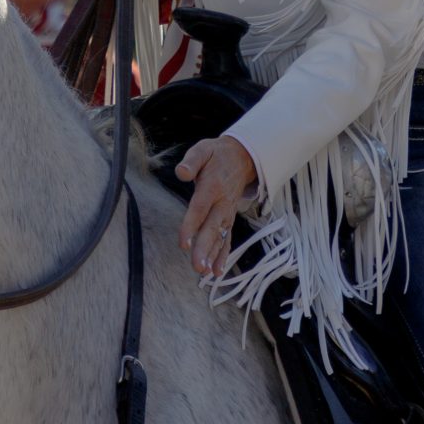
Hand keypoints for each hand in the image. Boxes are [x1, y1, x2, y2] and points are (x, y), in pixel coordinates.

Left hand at [175, 136, 257, 276]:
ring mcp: (227, 212)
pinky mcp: (229, 218)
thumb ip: (191, 161)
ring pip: (220, 236)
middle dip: (205, 248)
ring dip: (213, 255)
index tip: (184, 244)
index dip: (191, 226)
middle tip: (197, 266)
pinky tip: (217, 271)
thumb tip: (181, 173)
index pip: (200, 208)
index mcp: (212, 186)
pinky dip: (223, 255)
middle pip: (211, 227)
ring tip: (205, 273)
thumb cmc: (216, 155)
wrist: (242, 158)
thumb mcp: (203, 149)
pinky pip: (227, 238)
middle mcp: (221, 202)